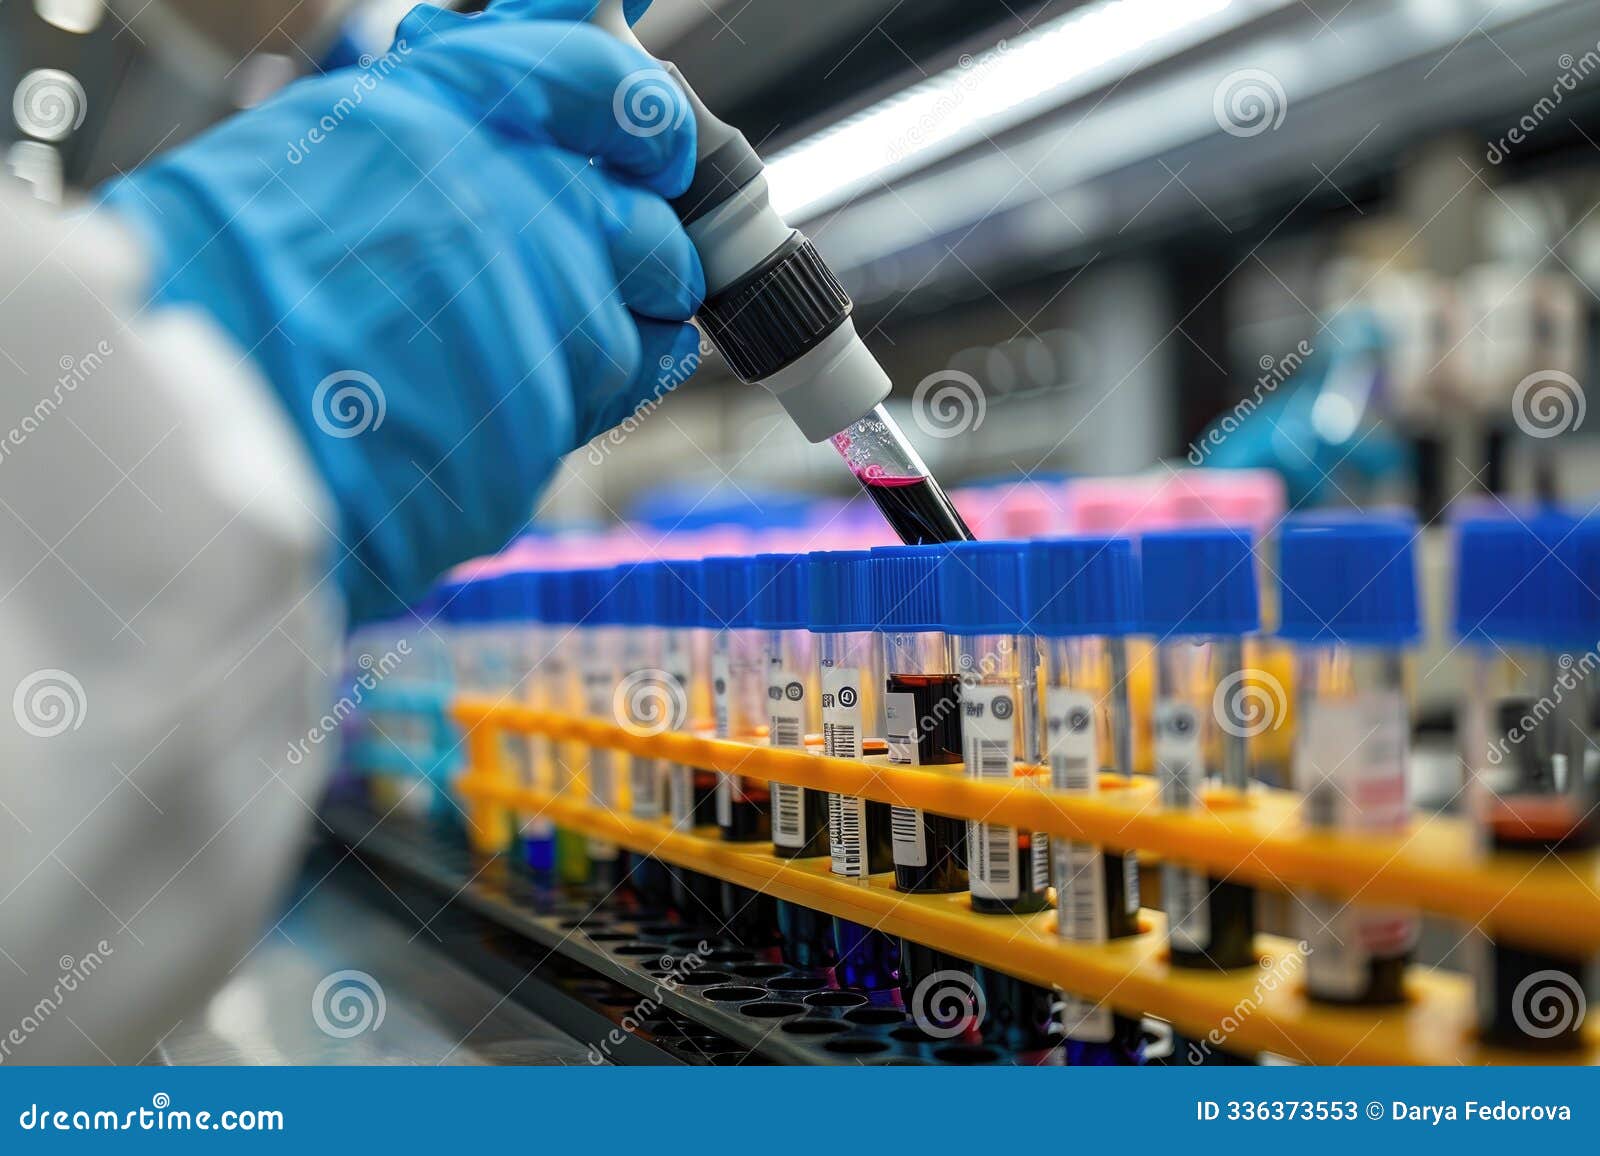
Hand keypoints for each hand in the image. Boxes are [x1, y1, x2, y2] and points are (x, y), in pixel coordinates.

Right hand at [100, 0, 702, 622]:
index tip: (655, 154)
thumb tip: (546, 103)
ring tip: (497, 362)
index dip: (647, 127)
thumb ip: (450, 125)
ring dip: (596, 351)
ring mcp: (537, 325)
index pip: (607, 89)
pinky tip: (480, 412)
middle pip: (651, 234)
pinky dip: (555, 414)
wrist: (176, 421)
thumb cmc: (219, 285)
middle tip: (580, 283)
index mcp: (450, 115)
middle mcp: (515, 208)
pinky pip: (589, 415)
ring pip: (637, 340)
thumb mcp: (321, 147)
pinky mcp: (536, 430)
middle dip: (637, 263)